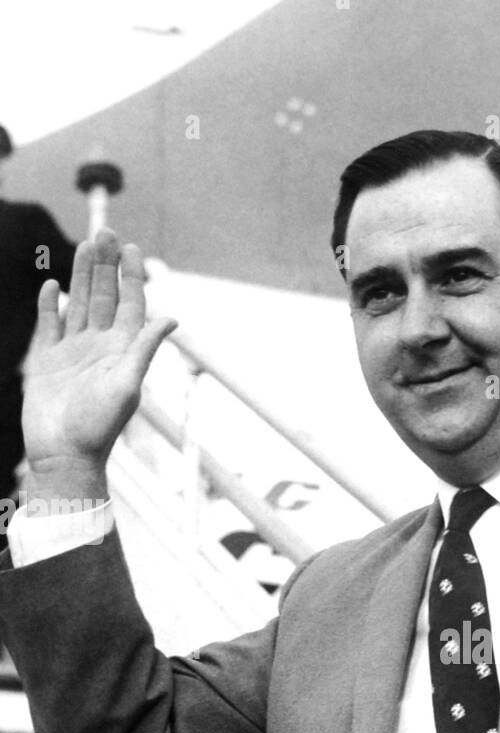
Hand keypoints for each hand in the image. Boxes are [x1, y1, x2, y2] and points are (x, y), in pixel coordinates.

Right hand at [22, 228, 176, 475]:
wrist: (63, 454)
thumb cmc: (98, 426)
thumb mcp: (127, 385)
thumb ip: (144, 349)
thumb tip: (172, 318)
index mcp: (122, 351)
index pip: (129, 305)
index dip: (131, 276)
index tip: (131, 247)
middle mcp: (99, 348)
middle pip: (104, 297)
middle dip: (105, 265)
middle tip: (106, 231)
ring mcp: (72, 353)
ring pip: (78, 305)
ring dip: (81, 276)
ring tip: (85, 246)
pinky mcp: (46, 362)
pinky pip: (49, 326)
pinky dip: (50, 306)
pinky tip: (54, 286)